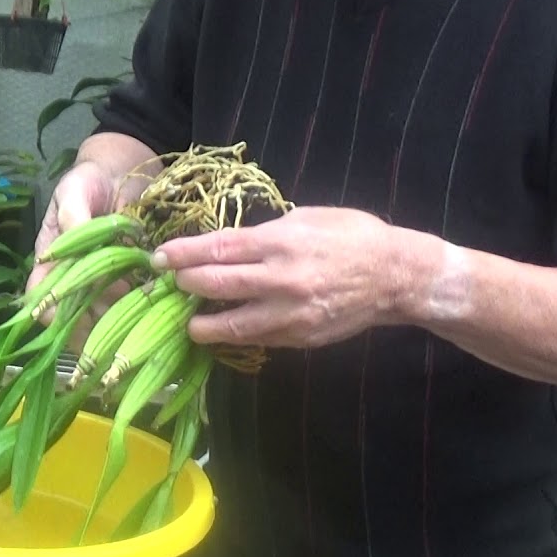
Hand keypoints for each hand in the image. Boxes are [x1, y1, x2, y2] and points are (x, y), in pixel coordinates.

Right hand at [28, 161, 149, 346]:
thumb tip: (80, 259)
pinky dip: (141, 308)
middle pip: (74, 316)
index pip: (41, 298)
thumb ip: (73, 222)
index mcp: (51, 261)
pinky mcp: (128, 281)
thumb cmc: (89, 180)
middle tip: (116, 319)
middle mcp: (73, 278)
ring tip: (139, 310)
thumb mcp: (75, 193)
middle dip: (93, 323)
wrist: (123, 171)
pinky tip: (154, 304)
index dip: (52, 313)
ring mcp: (101, 282)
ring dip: (118, 319)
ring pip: (103, 315)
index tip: (73, 315)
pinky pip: (130, 303)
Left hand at [151, 207, 431, 348]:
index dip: (184, 254)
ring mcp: (290, 313)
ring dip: (203, 323)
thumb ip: (267, 232)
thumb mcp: (309, 218)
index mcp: (281, 242)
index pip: (218, 248)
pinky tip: (222, 331)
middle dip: (186, 284)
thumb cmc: (353, 237)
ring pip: (232, 324)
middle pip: (217, 284)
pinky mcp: (299, 336)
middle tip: (170, 284)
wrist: (396, 277)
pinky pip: (258, 338)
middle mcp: (281, 279)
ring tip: (188, 321)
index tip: (160, 258)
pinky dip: (235, 336)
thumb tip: (229, 243)